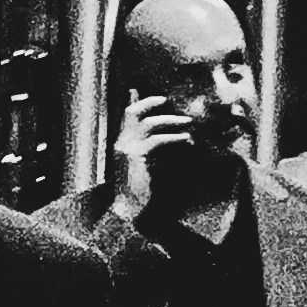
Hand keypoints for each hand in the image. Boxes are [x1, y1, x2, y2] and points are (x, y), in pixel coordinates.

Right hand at [105, 96, 177, 228]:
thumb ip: (148, 149)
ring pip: (149, 123)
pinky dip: (174, 137)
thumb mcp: (142, 166)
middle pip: (132, 112)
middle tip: (166, 100)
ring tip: (187, 123)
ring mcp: (126, 149)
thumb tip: (162, 137)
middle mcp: (120, 143)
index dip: (137, 102)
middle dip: (149, 102)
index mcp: (120, 144)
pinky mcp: (136, 157)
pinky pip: (157, 140)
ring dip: (170, 120)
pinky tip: (186, 139)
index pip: (126, 116)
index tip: (154, 97)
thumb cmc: (137, 191)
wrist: (126, 210)